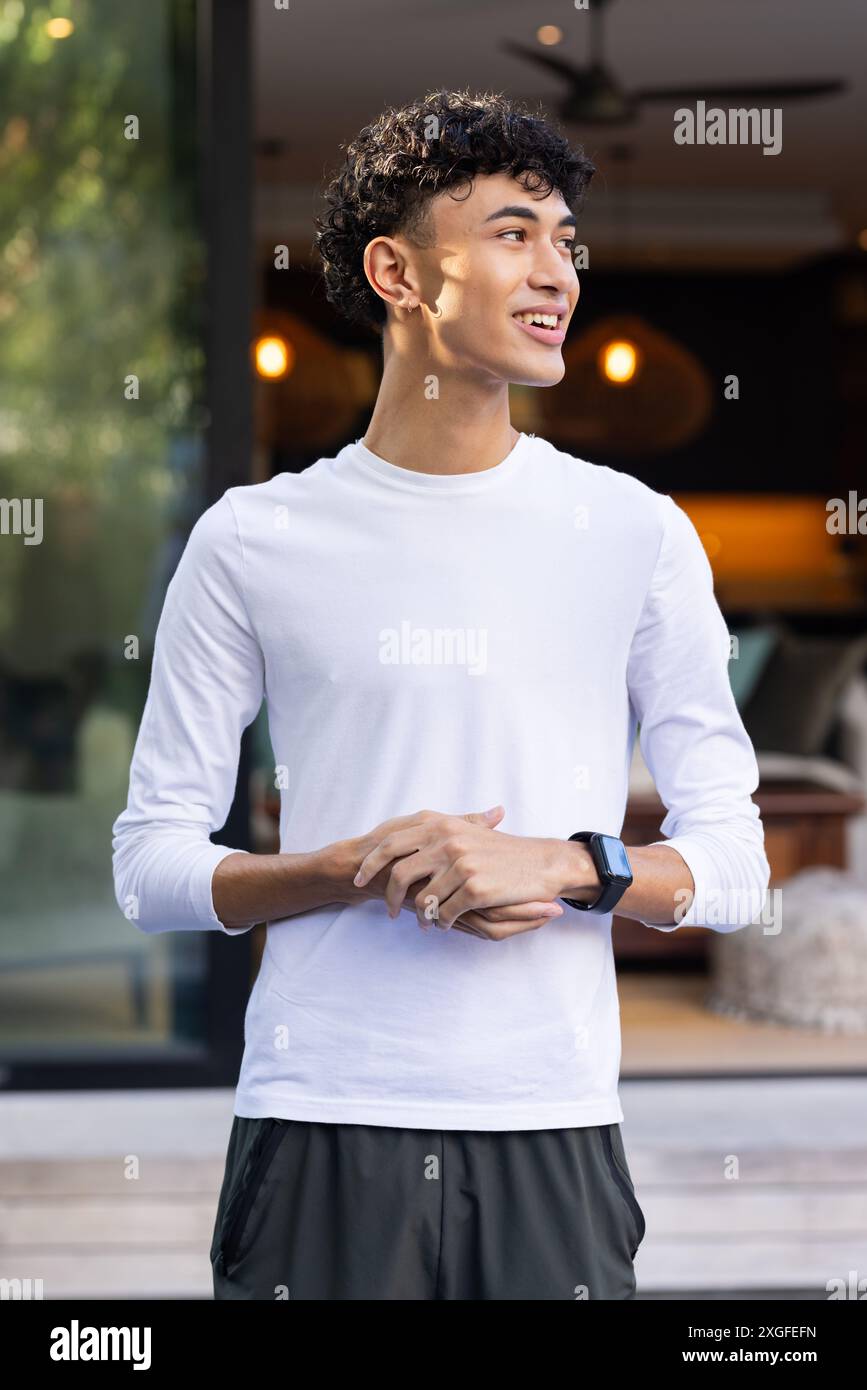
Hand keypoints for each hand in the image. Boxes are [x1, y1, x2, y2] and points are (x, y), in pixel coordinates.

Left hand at [351, 805, 584, 939]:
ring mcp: (460, 865)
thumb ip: (437, 830)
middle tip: (388, 910)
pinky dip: (440, 922)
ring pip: (422, 898)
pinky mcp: (474, 888)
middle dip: (388, 894)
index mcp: (441, 824)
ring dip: (420, 915)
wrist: (543, 862)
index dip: (371, 861)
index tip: (360, 876)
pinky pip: (444, 912)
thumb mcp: (468, 830)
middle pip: (398, 871)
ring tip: (422, 923)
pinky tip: (442, 925)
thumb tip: (400, 831)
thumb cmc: (504, 850)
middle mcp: (447, 841)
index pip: (391, 842)